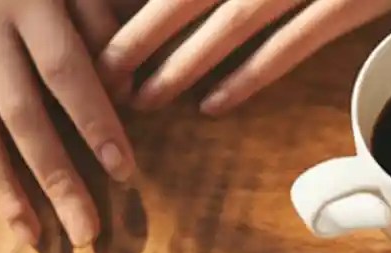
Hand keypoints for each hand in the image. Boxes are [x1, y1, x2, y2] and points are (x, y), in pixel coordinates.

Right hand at [0, 0, 138, 246]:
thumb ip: (105, 28)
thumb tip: (128, 92)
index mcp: (28, 6)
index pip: (64, 72)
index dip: (93, 123)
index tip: (125, 173)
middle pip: (23, 118)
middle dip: (56, 180)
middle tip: (86, 233)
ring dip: (8, 192)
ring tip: (36, 239)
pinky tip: (0, 213)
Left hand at [100, 0, 390, 113]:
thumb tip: (218, 11)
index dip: (139, 3)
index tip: (98, 32)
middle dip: (139, 33)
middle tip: (100, 74)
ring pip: (233, 18)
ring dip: (182, 60)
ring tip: (142, 98)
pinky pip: (292, 42)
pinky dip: (250, 74)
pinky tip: (213, 104)